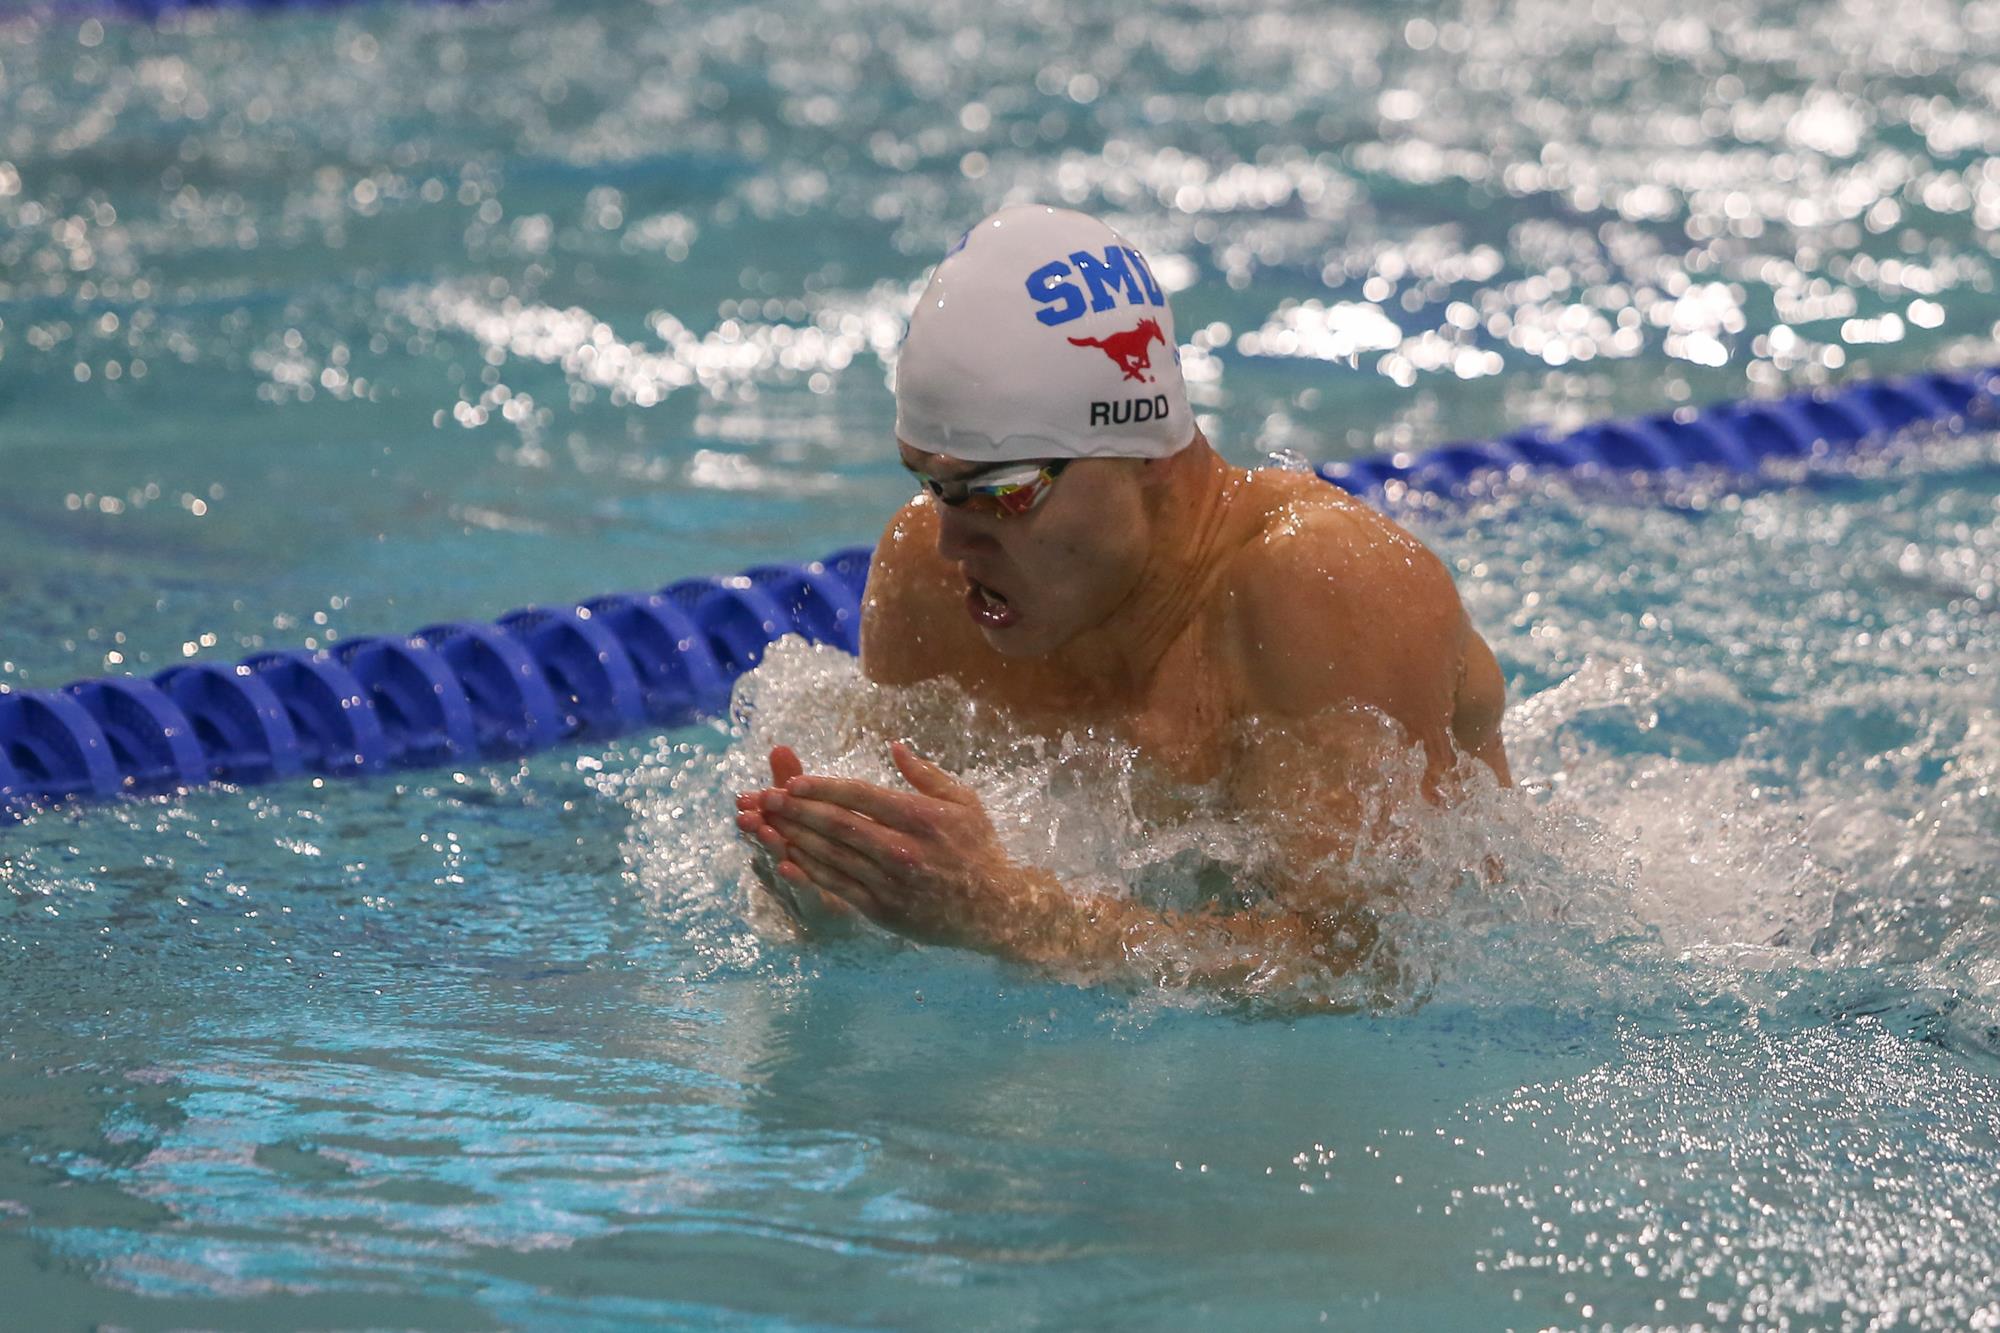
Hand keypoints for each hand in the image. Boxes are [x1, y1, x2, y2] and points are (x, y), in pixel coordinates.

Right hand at [735, 746, 855, 931]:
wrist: (865, 904)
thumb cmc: (828, 854)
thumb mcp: (812, 815)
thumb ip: (795, 785)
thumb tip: (778, 746)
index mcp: (784, 839)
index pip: (767, 819)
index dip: (755, 809)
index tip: (740, 799)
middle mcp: (786, 864)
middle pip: (768, 843)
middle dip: (757, 828)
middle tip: (745, 816)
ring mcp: (800, 889)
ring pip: (783, 866)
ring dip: (771, 849)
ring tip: (764, 832)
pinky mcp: (820, 909)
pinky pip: (807, 894)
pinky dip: (796, 880)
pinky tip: (787, 867)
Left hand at [749, 742, 1055, 955]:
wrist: (996, 909)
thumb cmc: (979, 849)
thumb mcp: (963, 802)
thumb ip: (926, 774)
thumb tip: (894, 746)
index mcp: (921, 817)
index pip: (861, 796)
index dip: (822, 788)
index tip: (791, 781)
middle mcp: (902, 849)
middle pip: (838, 825)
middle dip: (795, 810)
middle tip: (763, 798)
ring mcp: (890, 883)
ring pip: (831, 857)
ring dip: (793, 838)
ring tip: (764, 825)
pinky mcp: (883, 910)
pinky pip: (837, 889)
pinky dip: (808, 874)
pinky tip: (784, 860)